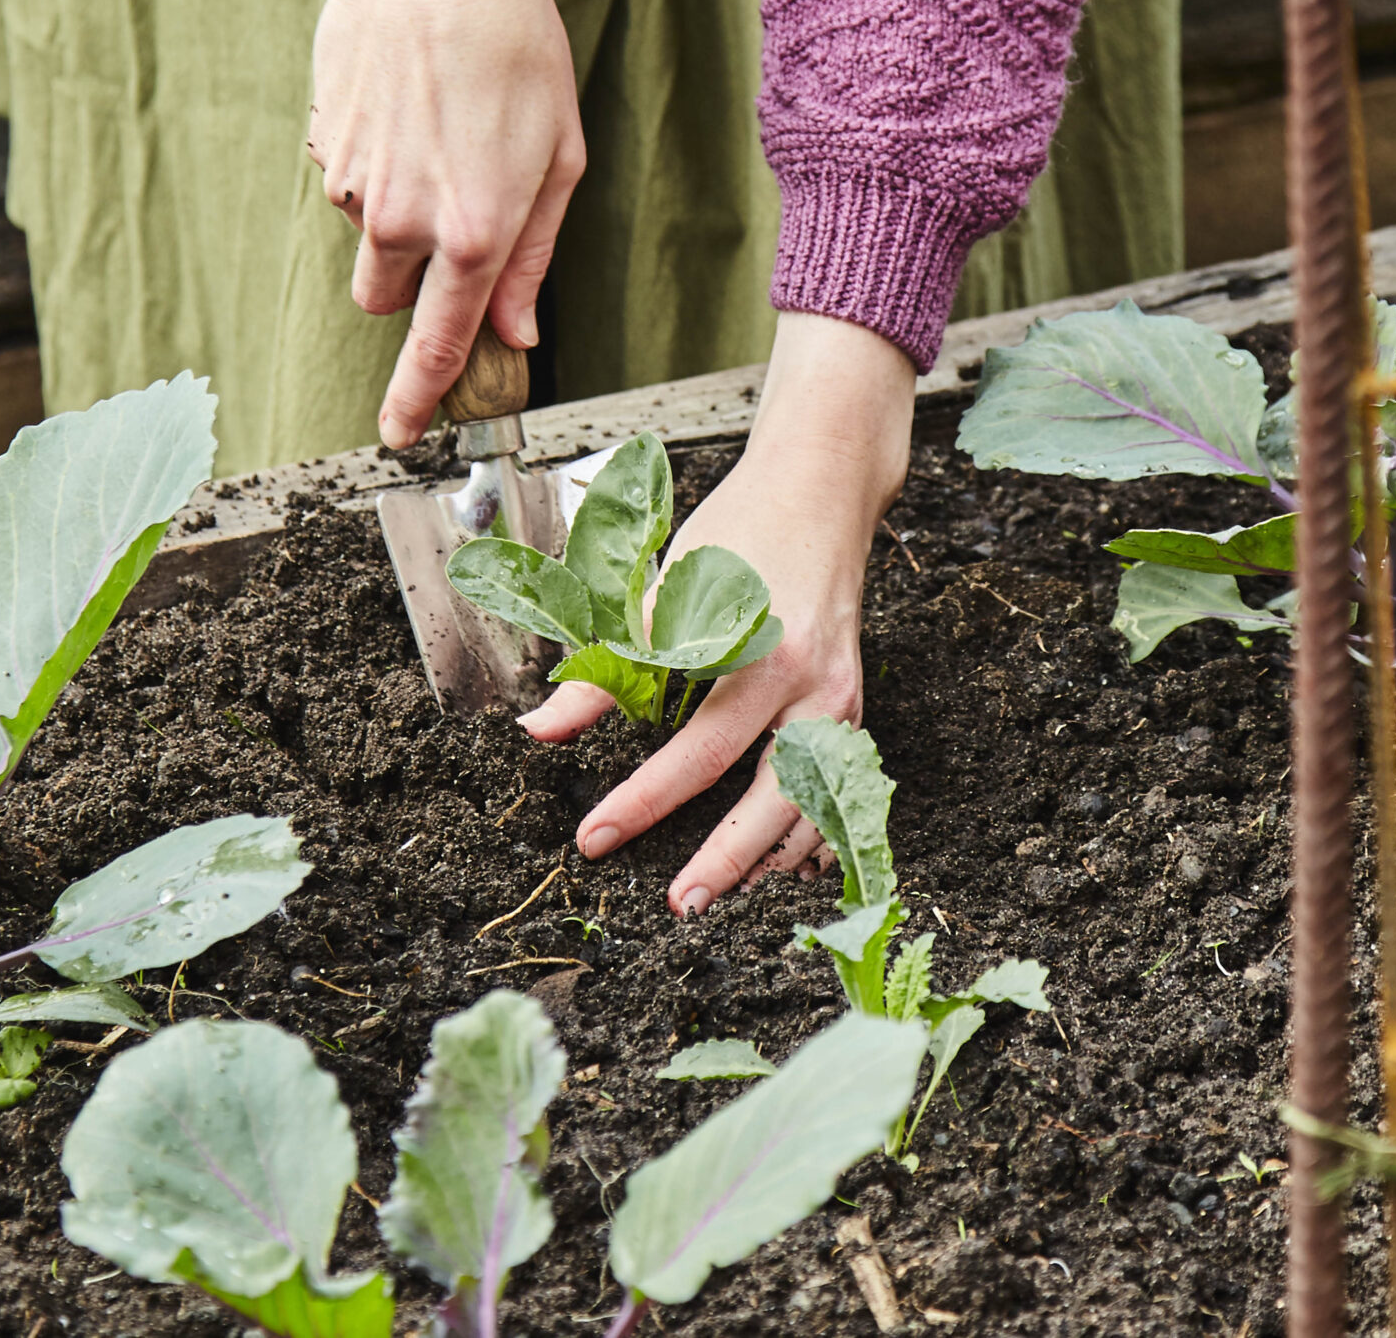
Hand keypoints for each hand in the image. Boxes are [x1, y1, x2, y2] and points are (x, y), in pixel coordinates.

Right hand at [308, 0, 583, 447]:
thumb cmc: (512, 41)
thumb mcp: (560, 152)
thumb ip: (536, 255)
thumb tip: (517, 331)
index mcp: (477, 232)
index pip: (440, 347)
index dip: (420, 402)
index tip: (404, 436)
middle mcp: (407, 222)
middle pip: (388, 305)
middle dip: (412, 284)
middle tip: (448, 217)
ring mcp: (356, 187)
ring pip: (369, 243)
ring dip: (396, 219)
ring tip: (436, 138)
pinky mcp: (326, 151)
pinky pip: (351, 188)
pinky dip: (376, 167)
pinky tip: (407, 111)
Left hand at [519, 314, 916, 914]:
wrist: (820, 490)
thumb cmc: (737, 533)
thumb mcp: (660, 590)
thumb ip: (607, 668)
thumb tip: (541, 729)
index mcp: (760, 653)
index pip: (695, 752)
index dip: (641, 803)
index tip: (594, 840)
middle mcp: (812, 685)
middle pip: (772, 799)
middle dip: (723, 859)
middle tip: (677, 905)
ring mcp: (843, 699)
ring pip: (816, 805)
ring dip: (770, 859)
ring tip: (722, 897)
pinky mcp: (854, 704)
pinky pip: (841, 788)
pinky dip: (811, 834)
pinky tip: (776, 866)